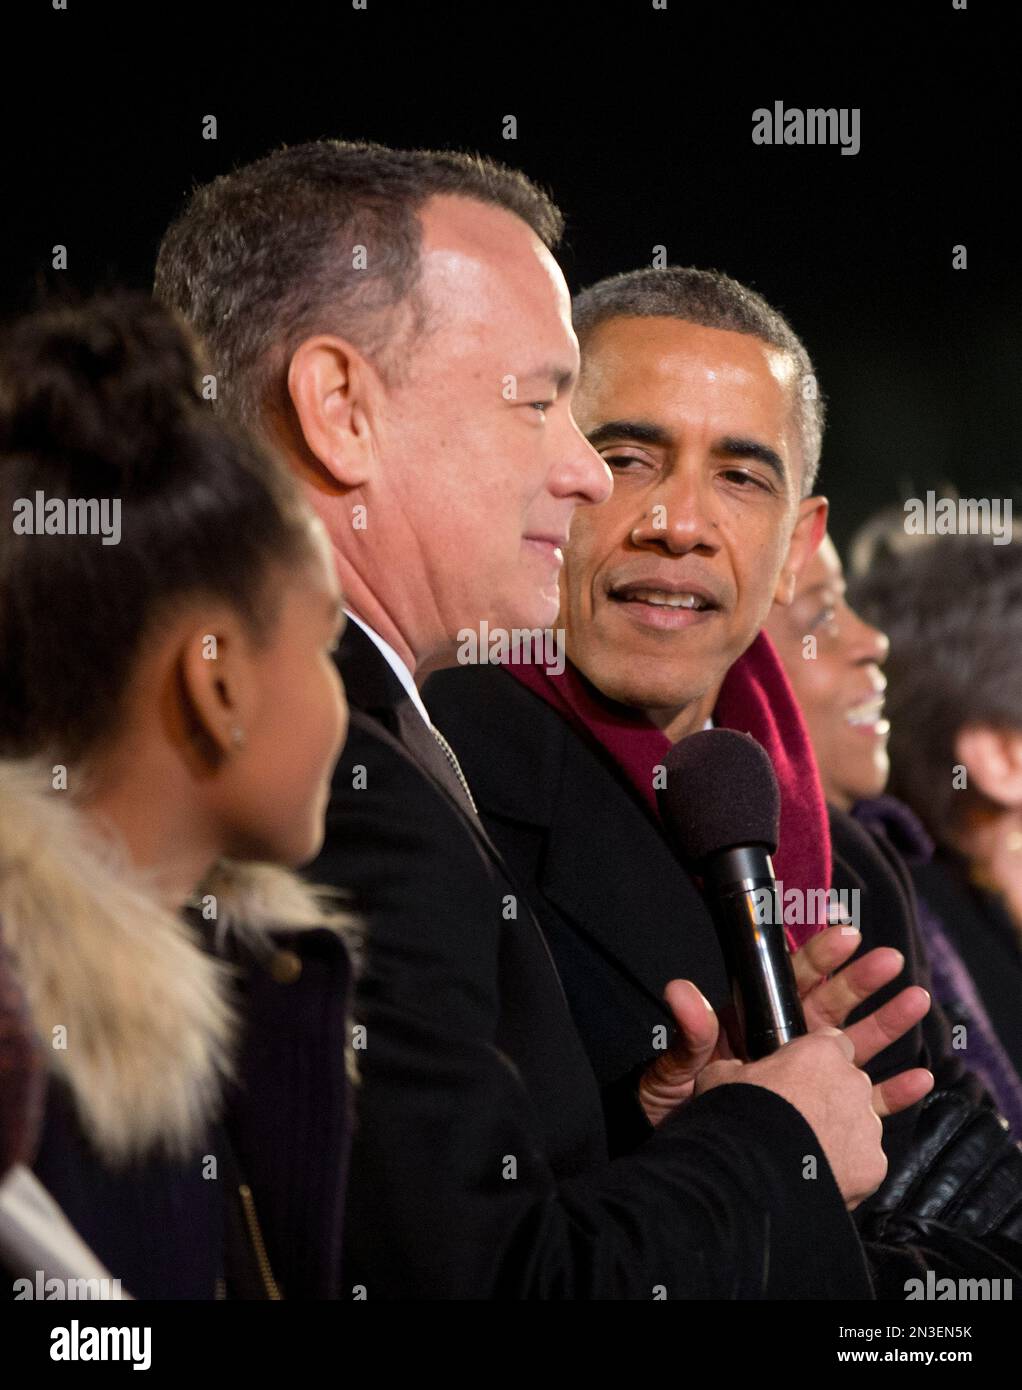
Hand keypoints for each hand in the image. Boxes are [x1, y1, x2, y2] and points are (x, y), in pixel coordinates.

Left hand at [637, 925, 933, 1125]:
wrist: (687, 1163)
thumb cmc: (671, 1107)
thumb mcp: (678, 1067)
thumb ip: (691, 1032)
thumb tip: (680, 989)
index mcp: (755, 1024)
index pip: (792, 982)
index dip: (821, 957)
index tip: (848, 936)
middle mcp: (786, 1047)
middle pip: (832, 1007)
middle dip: (862, 981)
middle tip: (891, 960)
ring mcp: (808, 1082)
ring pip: (856, 1047)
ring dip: (888, 1024)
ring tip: (918, 1000)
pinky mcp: (823, 1119)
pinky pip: (865, 1104)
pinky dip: (893, 1092)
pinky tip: (922, 1079)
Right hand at [695, 1026, 889, 1208]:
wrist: (752, 1176)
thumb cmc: (738, 1118)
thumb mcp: (720, 1075)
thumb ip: (740, 1066)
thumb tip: (737, 1070)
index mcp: (821, 1053)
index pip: (831, 1042)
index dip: (813, 1058)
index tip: (798, 1073)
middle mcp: (853, 1083)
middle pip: (849, 1083)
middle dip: (829, 1096)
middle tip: (799, 1116)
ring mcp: (868, 1126)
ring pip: (858, 1124)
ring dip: (839, 1132)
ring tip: (805, 1152)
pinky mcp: (873, 1165)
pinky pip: (863, 1162)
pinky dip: (846, 1168)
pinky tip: (816, 1174)